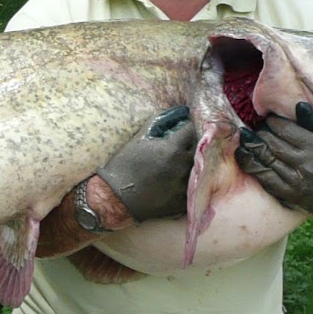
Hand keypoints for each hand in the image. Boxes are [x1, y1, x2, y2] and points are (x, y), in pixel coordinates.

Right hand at [97, 106, 195, 221]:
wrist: (115, 198)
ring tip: (174, 166)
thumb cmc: (124, 166)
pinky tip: (172, 182)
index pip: (190, 130)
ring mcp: (184, 185)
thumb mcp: (139, 138)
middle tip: (175, 148)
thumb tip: (180, 111)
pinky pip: (191, 188)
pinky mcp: (182, 202)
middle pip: (196, 149)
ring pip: (196, 169)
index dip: (183, 129)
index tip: (177, 132)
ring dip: (188, 164)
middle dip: (188, 145)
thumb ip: (160, 122)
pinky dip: (185, 183)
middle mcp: (182, 166)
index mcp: (172, 148)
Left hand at [236, 101, 312, 223]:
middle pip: (272, 143)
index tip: (269, 120)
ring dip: (252, 146)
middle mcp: (306, 164)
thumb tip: (298, 104)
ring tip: (247, 138)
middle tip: (258, 129)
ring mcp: (296, 181)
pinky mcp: (289, 194)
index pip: (284, 129)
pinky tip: (243, 154)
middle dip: (261, 133)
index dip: (272, 122)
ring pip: (265, 158)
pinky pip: (264, 177)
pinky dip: (250, 164)